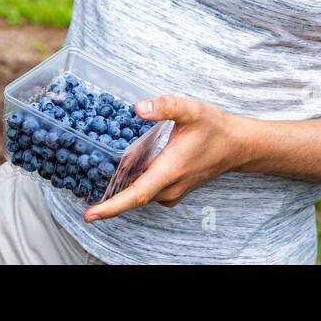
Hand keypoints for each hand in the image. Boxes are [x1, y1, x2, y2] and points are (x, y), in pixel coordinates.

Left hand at [84, 94, 250, 221]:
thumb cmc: (215, 128)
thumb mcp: (191, 110)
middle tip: (82, 188)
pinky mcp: (175, 189)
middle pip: (133, 197)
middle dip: (108, 197)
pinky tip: (126, 169)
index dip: (112, 207)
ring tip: (98, 175)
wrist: (238, 146)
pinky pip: (149, 191)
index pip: (136, 195)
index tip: (90, 215)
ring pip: (141, 194)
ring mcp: (173, 191)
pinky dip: (134, 185)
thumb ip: (165, 106)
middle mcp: (170, 186)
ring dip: (121, 190)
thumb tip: (137, 108)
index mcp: (170, 170)